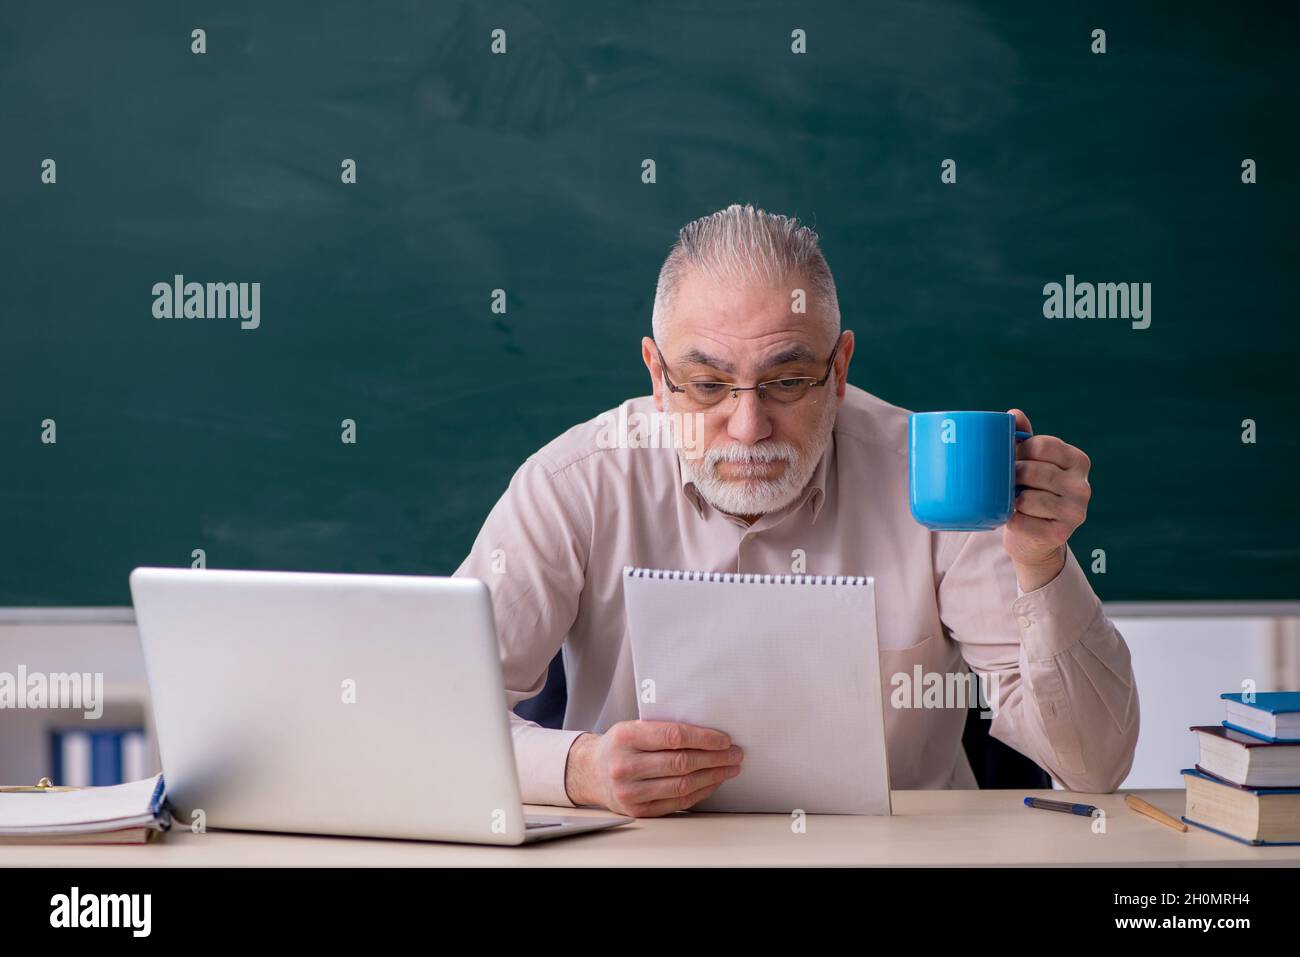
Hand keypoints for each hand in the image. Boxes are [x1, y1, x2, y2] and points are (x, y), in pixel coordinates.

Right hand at [564, 721, 743, 816]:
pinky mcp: (638, 810)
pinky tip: (712, 782)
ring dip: (712, 776)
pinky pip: (678, 802)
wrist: (589, 772)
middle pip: (681, 763)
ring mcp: (631, 792)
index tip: (724, 740)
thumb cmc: (618, 746)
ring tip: (729, 768)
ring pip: (682, 785)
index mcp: (626, 737)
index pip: (673, 736)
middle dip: (715, 758)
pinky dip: (700, 792)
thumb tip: (708, 733)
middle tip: (735, 754)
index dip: (703, 738)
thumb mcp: (632, 728)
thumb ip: (662, 729)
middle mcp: (626, 765)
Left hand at [1004, 408, 1091, 591]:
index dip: (1020, 449)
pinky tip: (1011, 518)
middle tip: (1003, 481)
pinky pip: (1023, 521)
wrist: (1034, 538)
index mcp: (1078, 461)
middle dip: (1012, 475)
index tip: (1010, 457)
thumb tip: (1014, 414)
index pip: (1044, 445)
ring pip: (1027, 498)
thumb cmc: (1031, 490)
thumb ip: (1024, 437)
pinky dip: (1011, 519)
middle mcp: (1082, 486)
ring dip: (1011, 499)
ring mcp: (1075, 512)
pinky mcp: (1060, 534)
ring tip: (1008, 499)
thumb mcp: (1031, 462)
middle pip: (1034, 471)